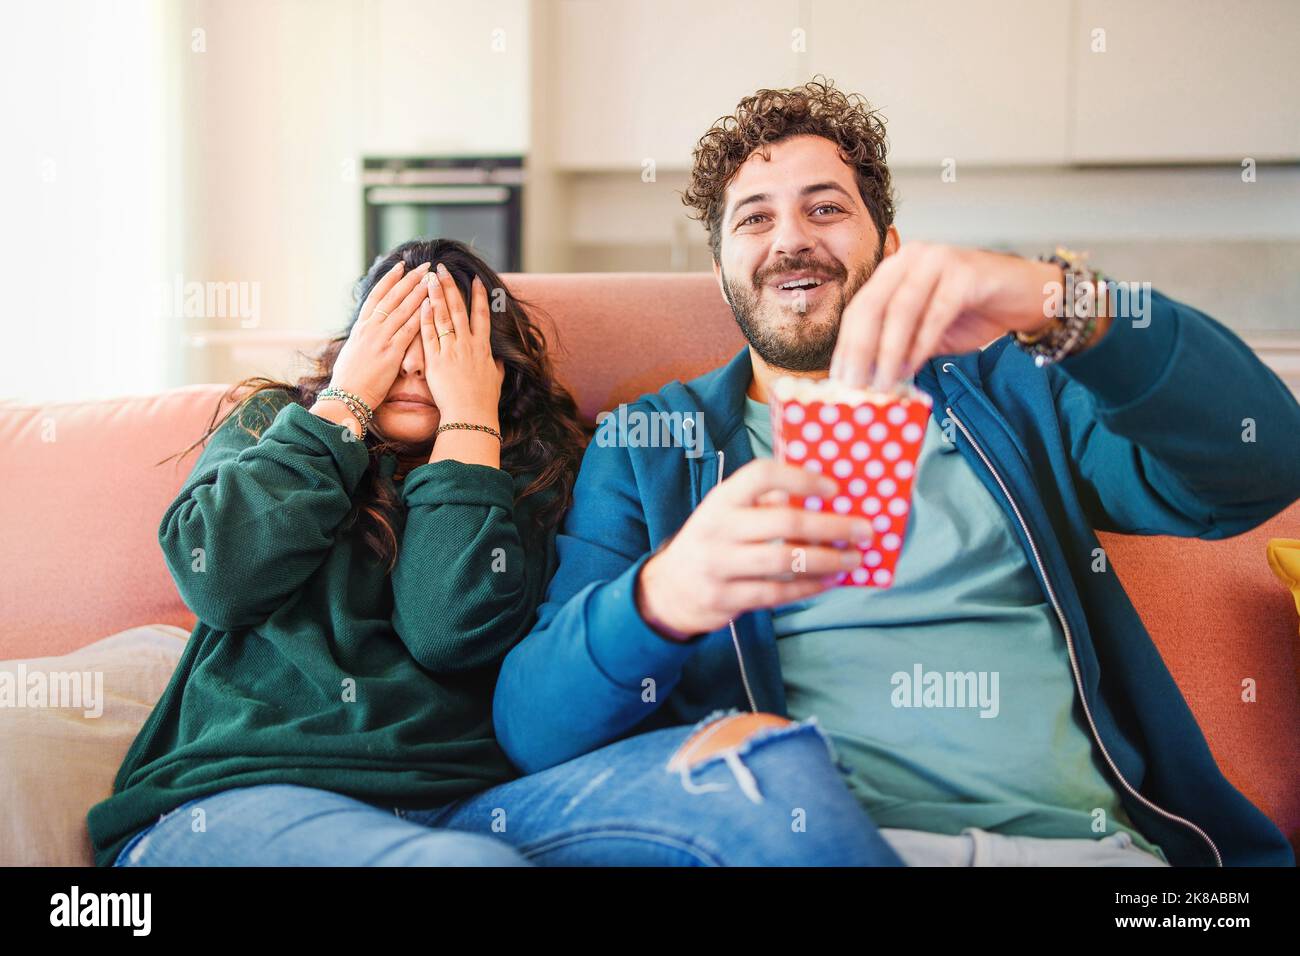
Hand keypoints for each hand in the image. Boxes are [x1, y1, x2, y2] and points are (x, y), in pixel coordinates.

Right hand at [328, 260, 431, 409]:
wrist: (346, 397)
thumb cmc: (349, 380)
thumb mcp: (352, 352)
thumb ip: (363, 339)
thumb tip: (366, 331)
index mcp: (361, 327)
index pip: (376, 296)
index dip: (390, 280)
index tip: (401, 266)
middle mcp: (370, 329)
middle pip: (392, 297)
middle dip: (409, 279)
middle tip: (424, 266)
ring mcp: (380, 339)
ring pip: (401, 309)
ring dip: (417, 292)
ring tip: (431, 278)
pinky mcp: (390, 353)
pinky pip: (407, 330)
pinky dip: (419, 316)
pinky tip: (430, 305)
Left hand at [422, 264, 505, 422]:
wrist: (471, 417)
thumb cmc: (484, 402)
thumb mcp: (496, 381)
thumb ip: (497, 367)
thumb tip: (500, 360)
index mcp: (483, 348)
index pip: (481, 315)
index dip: (479, 296)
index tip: (475, 281)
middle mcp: (467, 345)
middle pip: (458, 309)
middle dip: (451, 286)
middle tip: (442, 269)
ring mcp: (451, 351)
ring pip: (442, 316)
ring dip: (435, 295)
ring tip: (429, 278)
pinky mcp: (436, 361)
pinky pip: (428, 335)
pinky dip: (425, 318)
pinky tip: (420, 303)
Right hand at [634, 459, 875, 640]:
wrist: (669, 589)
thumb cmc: (712, 541)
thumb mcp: (726, 514)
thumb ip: (765, 503)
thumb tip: (825, 499)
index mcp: (721, 500)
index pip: (760, 476)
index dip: (799, 478)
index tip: (833, 488)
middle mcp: (718, 529)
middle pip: (784, 522)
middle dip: (832, 526)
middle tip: (865, 529)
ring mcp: (720, 566)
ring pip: (785, 562)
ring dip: (828, 560)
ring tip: (855, 558)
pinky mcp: (726, 598)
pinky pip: (777, 593)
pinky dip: (810, 587)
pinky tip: (832, 580)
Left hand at [828, 242, 1065, 390]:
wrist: (1028, 296)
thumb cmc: (974, 313)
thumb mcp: (926, 333)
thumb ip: (899, 347)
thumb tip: (867, 378)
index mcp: (895, 270)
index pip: (859, 307)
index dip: (846, 345)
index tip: (839, 378)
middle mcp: (912, 258)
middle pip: (872, 306)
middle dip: (859, 350)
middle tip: (855, 385)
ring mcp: (938, 261)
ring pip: (900, 309)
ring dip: (888, 352)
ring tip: (883, 383)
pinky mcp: (966, 272)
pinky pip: (935, 312)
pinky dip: (921, 343)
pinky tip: (912, 365)